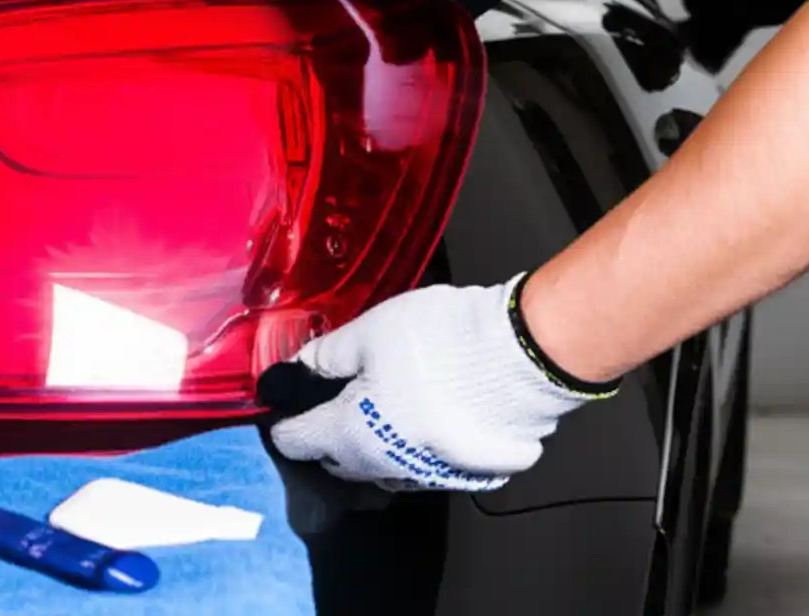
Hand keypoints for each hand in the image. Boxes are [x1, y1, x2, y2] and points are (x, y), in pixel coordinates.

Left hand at [261, 275, 619, 491]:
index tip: (284, 405)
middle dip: (325, 437)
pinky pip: (424, 465)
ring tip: (377, 408)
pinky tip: (423, 416)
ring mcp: (428, 475)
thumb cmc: (438, 341)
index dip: (283, 421)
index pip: (295, 441)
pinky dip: (413, 445)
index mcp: (349, 436)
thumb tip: (294, 370)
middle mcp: (383, 468)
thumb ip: (324, 357)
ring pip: (381, 467)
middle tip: (329, 402)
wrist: (524, 355)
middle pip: (337, 461)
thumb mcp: (367, 333)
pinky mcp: (466, 473)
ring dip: (371, 445)